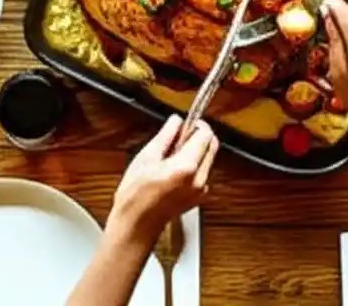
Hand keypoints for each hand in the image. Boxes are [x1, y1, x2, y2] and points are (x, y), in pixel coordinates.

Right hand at [107, 116, 218, 246]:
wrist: (136, 226)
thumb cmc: (136, 198)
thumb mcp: (146, 158)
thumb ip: (165, 136)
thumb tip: (175, 121)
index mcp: (186, 167)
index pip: (205, 135)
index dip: (198, 124)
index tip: (188, 122)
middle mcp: (199, 179)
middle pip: (212, 146)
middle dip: (200, 137)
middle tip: (180, 136)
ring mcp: (201, 190)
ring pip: (209, 159)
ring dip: (197, 151)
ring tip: (172, 155)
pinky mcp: (199, 196)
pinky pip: (203, 173)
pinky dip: (195, 166)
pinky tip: (175, 169)